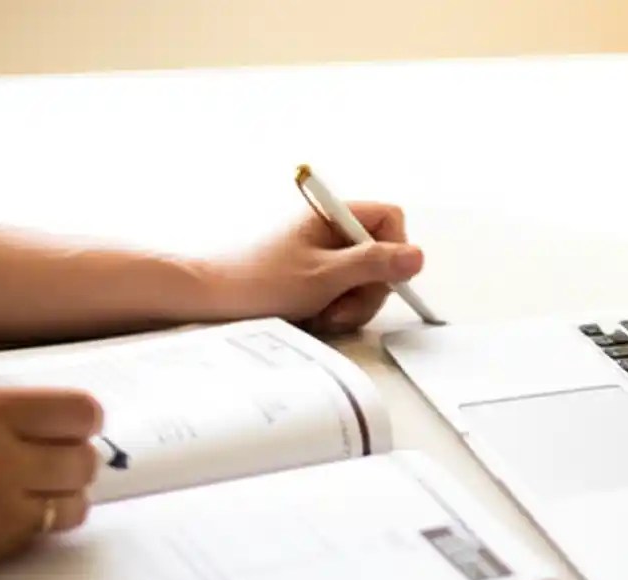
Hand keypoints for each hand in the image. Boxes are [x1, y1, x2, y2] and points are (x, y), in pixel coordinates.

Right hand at [0, 385, 102, 579]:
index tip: (69, 423)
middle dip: (71, 456)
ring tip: (31, 485)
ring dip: (61, 494)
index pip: (82, 413)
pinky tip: (4, 509)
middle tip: (49, 454)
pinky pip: (40, 535)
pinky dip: (34, 523)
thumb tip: (51, 417)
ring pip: (74, 504)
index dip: (79, 419)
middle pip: (85, 460)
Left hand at [209, 203, 424, 334]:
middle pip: (382, 256)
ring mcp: (324, 256)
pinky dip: (337, 310)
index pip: (390, 219)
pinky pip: (346, 294)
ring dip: (352, 304)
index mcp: (333, 215)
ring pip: (366, 280)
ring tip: (323, 315)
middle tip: (343, 308)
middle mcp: (332, 231)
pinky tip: (315, 317)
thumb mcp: (325, 275)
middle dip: (369, 289)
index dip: (395, 249)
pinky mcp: (315, 279)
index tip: (383, 277)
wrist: (209, 299)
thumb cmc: (261, 281)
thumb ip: (374, 264)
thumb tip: (418, 256)